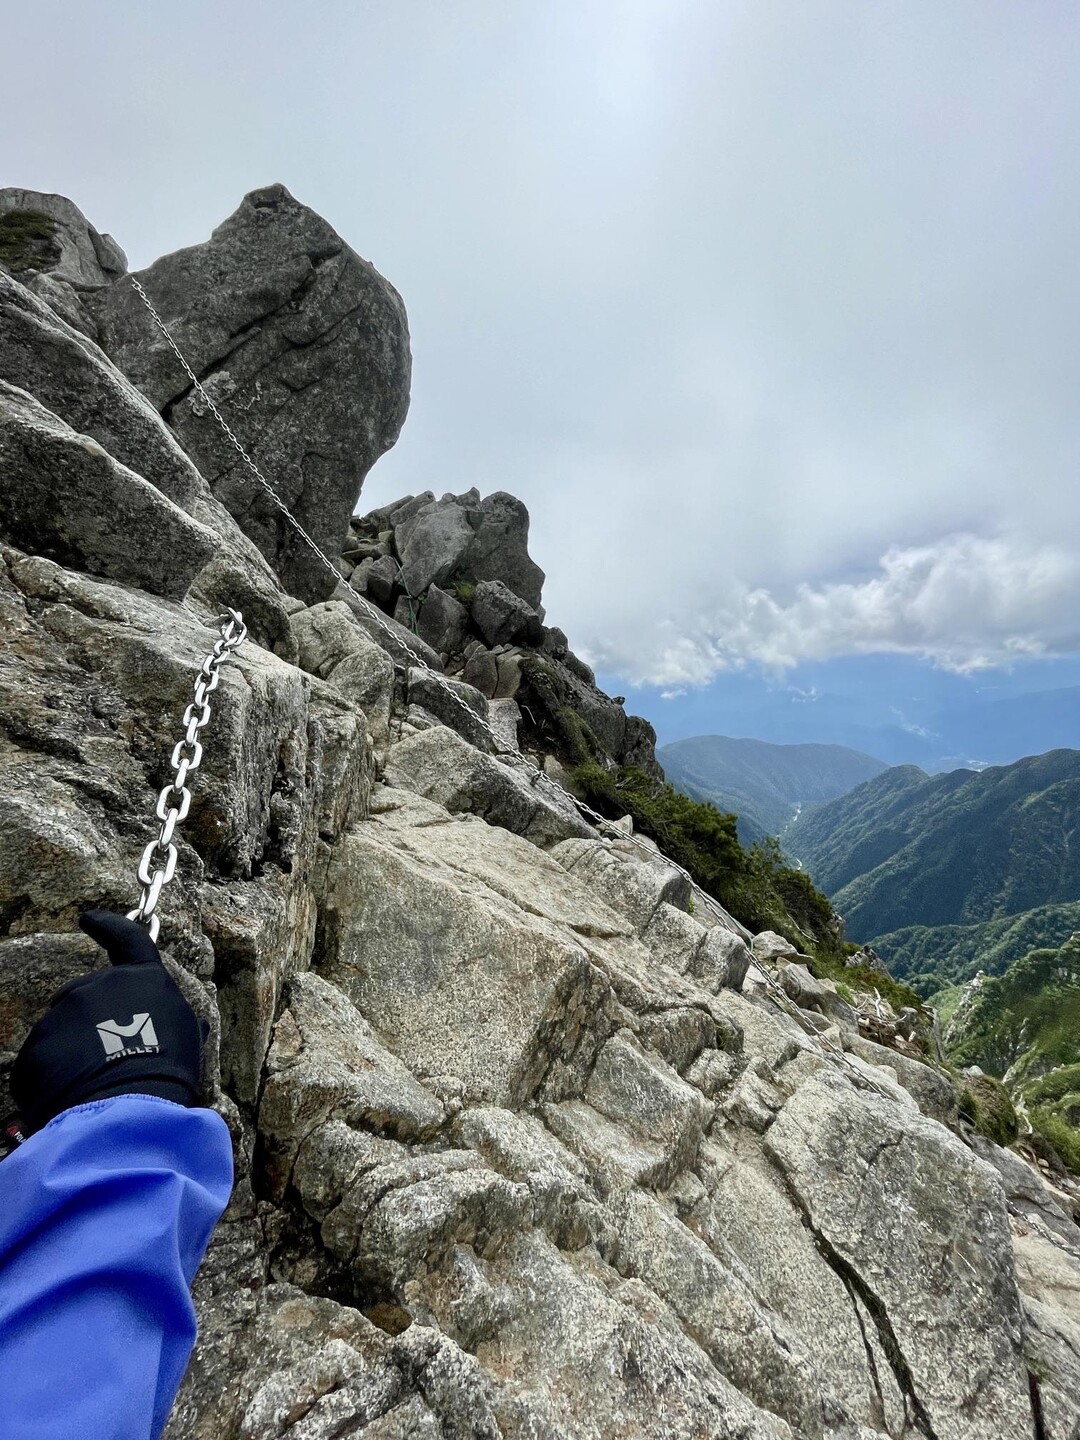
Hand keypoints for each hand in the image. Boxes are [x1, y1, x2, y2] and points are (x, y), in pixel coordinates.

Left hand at [11, 911, 207, 1134]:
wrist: (127, 1107)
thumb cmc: (168, 1070)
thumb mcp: (187, 1038)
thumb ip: (177, 1022)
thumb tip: (190, 1026)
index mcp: (141, 978)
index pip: (127, 937)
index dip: (108, 925)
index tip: (90, 918)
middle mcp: (99, 985)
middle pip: (89, 992)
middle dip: (93, 1016)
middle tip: (109, 1050)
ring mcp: (63, 1013)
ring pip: (65, 1025)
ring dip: (76, 1046)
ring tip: (95, 1079)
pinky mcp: (36, 1044)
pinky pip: (45, 1056)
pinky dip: (55, 1072)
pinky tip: (74, 1092)